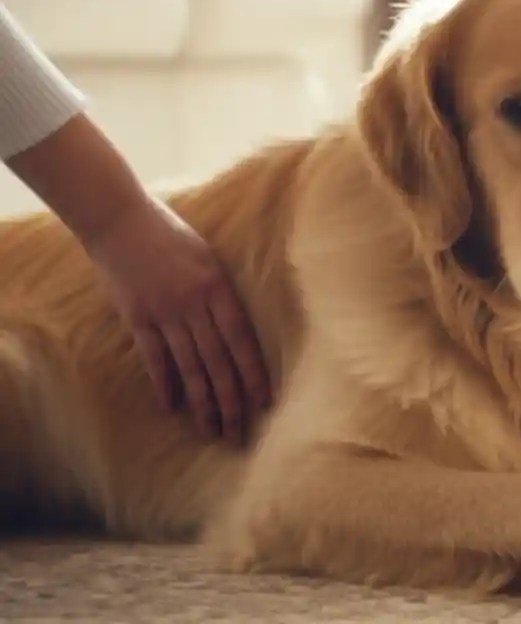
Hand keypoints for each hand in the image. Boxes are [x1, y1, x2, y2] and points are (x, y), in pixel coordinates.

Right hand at [84, 196, 271, 444]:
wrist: (120, 220)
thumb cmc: (171, 236)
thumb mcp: (209, 259)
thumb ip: (221, 295)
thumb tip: (235, 332)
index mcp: (219, 288)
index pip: (242, 341)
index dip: (255, 374)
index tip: (265, 403)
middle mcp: (195, 304)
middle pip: (219, 362)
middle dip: (231, 401)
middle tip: (240, 433)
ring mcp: (165, 312)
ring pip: (190, 367)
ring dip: (203, 402)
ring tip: (213, 430)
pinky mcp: (137, 317)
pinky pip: (155, 358)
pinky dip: (165, 383)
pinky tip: (174, 407)